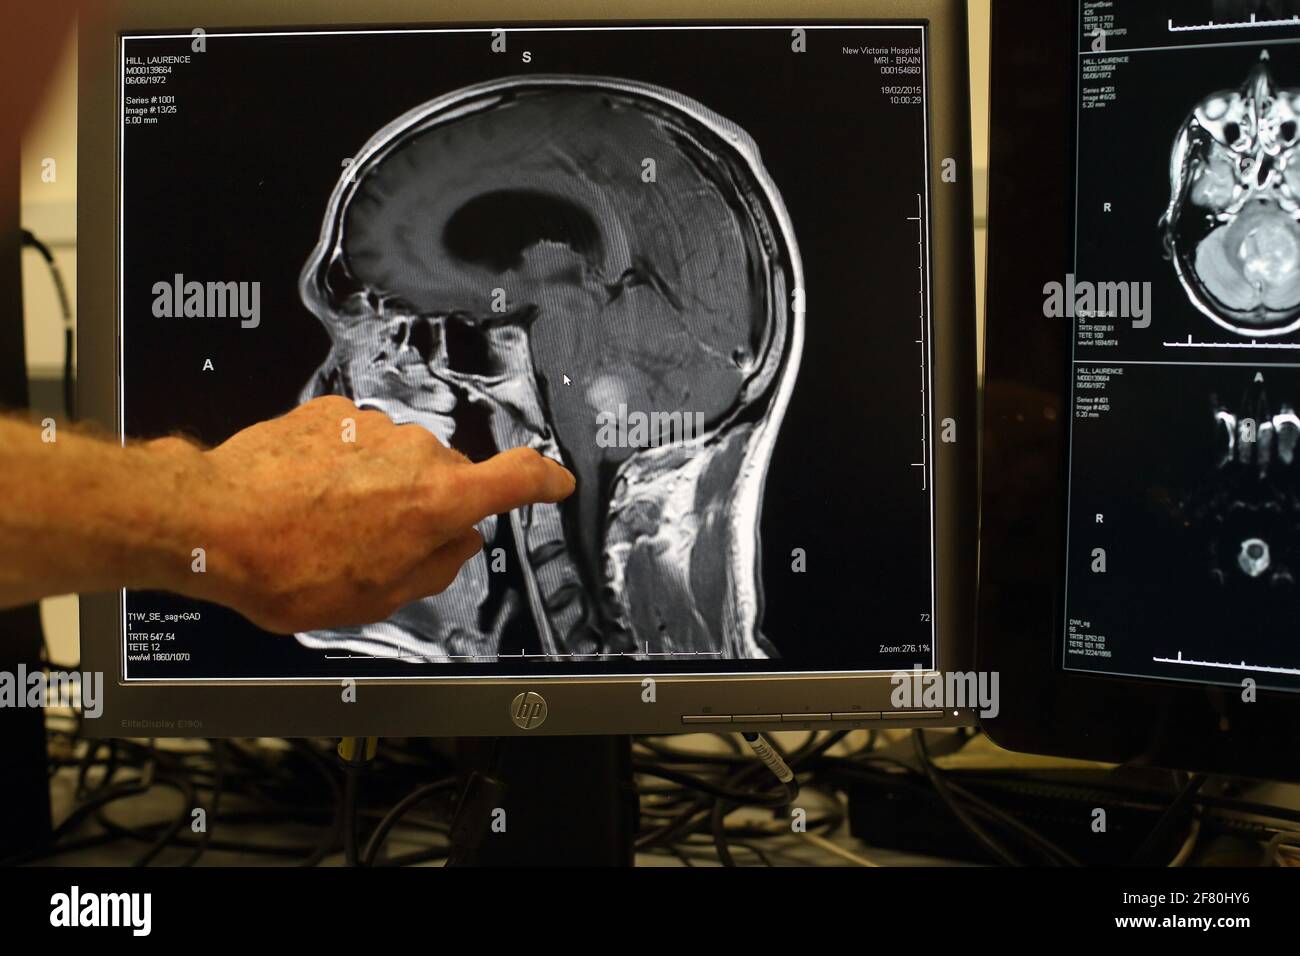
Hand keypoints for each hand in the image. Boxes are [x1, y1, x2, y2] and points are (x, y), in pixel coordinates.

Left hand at [160, 396, 575, 632]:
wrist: (211, 521)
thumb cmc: (289, 567)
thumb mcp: (379, 597)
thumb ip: (437, 567)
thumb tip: (460, 542)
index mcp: (439, 500)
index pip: (518, 477)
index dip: (545, 479)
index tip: (557, 481)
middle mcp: (415, 451)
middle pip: (446, 477)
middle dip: (426, 507)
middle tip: (379, 546)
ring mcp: (371, 424)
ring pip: (398, 459)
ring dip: (379, 487)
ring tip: (328, 523)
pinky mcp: (331, 409)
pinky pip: (357, 440)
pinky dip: (343, 466)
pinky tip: (307, 496)